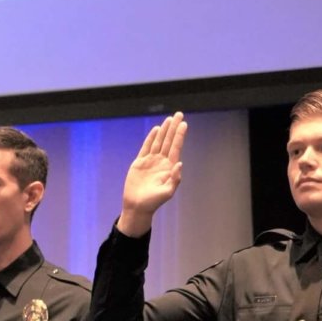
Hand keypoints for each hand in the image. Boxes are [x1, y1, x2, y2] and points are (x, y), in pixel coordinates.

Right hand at [117, 112, 187, 236]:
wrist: (137, 206)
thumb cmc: (153, 202)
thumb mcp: (167, 192)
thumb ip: (175, 179)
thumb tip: (180, 163)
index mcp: (169, 167)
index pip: (176, 148)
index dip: (179, 135)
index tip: (184, 124)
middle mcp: (161, 162)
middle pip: (169, 141)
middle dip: (174, 128)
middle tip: (179, 114)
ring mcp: (151, 161)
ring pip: (158, 142)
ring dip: (164, 130)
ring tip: (169, 119)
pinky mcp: (140, 163)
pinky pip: (146, 147)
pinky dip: (151, 138)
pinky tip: (156, 130)